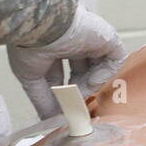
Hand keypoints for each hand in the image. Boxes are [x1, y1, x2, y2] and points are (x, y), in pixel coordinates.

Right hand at [7, 4, 128, 117]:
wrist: (40, 26)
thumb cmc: (29, 45)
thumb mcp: (31, 78)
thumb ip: (43, 100)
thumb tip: (49, 120)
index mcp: (56, 45)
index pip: (66, 72)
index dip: (67, 92)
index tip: (65, 108)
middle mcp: (75, 40)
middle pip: (85, 70)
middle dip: (80, 89)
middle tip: (75, 105)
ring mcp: (92, 38)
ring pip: (101, 66)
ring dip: (91, 84)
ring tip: (80, 94)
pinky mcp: (107, 37)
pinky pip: (116, 59)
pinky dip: (105, 74)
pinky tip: (90, 81)